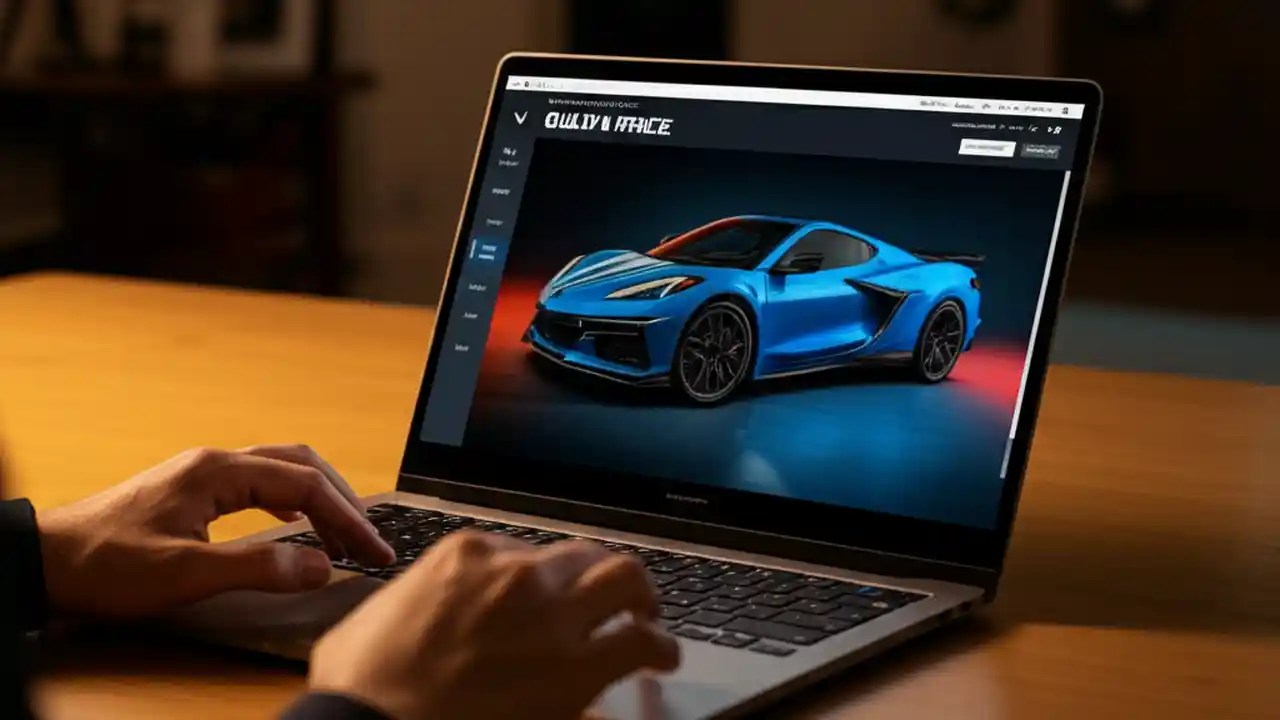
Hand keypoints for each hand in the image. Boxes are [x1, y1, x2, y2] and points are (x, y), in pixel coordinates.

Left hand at [37, 445, 394, 617]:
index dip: (349, 519)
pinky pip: (259, 482)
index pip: (307, 483)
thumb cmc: (104, 564)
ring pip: (282, 469)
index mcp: (219, 471)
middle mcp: (215, 462)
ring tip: (344, 533)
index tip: (375, 550)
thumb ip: (258, 566)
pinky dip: (292, 499)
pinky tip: (296, 521)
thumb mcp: (185, 573)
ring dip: (320, 498)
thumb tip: (320, 564)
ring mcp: (202, 473)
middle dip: (344, 502)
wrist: (42, 560)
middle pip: (302, 464)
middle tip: (370, 541)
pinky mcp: (191, 491)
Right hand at [309, 531, 680, 719]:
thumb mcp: (377, 619)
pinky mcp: (576, 667)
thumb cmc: (361, 688)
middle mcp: (516, 573)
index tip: (546, 600)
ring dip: (642, 598)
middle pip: (583, 555)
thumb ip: (419, 601)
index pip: (525, 551)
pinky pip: (642, 643)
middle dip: (601, 574)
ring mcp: (551, 616)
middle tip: (613, 598)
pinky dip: (660, 647)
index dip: (543, 580)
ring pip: (624, 578)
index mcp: (465, 555)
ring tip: (650, 618)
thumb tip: (430, 615)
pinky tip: (662, 658)